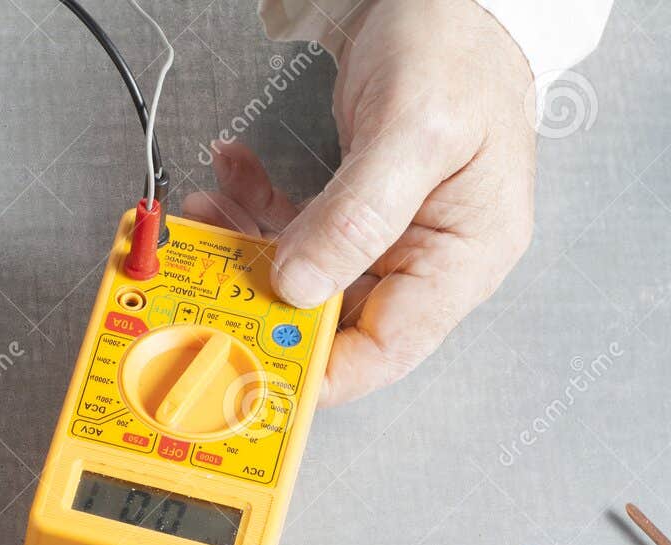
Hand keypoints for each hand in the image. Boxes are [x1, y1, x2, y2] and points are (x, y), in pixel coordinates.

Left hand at [184, 0, 535, 404]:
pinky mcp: (363, 212)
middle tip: (206, 282)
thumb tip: (299, 286)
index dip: (318, 368)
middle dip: (266, 301)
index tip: (251, 361)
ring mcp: (396, 237)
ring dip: (250, 249)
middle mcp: (432, 260)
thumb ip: (356, 215)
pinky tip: (231, 179)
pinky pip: (302, 232)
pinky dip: (260, 210)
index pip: (386, 349)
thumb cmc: (459, 49)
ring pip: (308, 276)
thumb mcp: (412, 130)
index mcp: (464, 260)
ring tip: (207, 215)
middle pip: (337, 319)